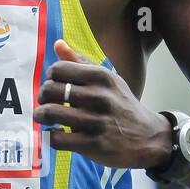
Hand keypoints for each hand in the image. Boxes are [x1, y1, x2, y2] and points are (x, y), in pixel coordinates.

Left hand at [33, 39, 172, 168]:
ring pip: (49, 113)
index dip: (50, 78)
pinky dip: (51, 137)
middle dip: (42, 97)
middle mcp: (98, 97)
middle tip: (46, 103)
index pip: (58, 69)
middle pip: (49, 90)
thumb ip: (81, 63)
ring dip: (41, 116)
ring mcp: (95, 121)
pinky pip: (57, 139)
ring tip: (44, 117)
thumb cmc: (122, 106)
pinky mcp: (92, 144)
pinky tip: (56, 134)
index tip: (54, 86)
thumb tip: (57, 44)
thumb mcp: (109, 80)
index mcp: (101, 77)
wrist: (148, 138)